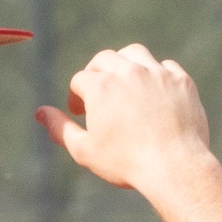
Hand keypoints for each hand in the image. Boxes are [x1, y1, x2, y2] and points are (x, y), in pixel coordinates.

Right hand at [35, 43, 213, 193]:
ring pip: (134, 53)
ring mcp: (157, 73)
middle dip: (97, 74)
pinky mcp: (182, 81)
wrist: (176, 167)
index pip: (80, 80)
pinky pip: (166, 67)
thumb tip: (40, 112)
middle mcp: (127, 71)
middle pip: (104, 60)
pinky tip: (154, 91)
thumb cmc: (126, 163)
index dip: (77, 96)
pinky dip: (157, 75)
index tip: (82, 112)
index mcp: (99, 85)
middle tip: (100, 94)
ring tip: (125, 83)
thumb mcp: (84, 150)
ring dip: (125, 64)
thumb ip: (60, 128)